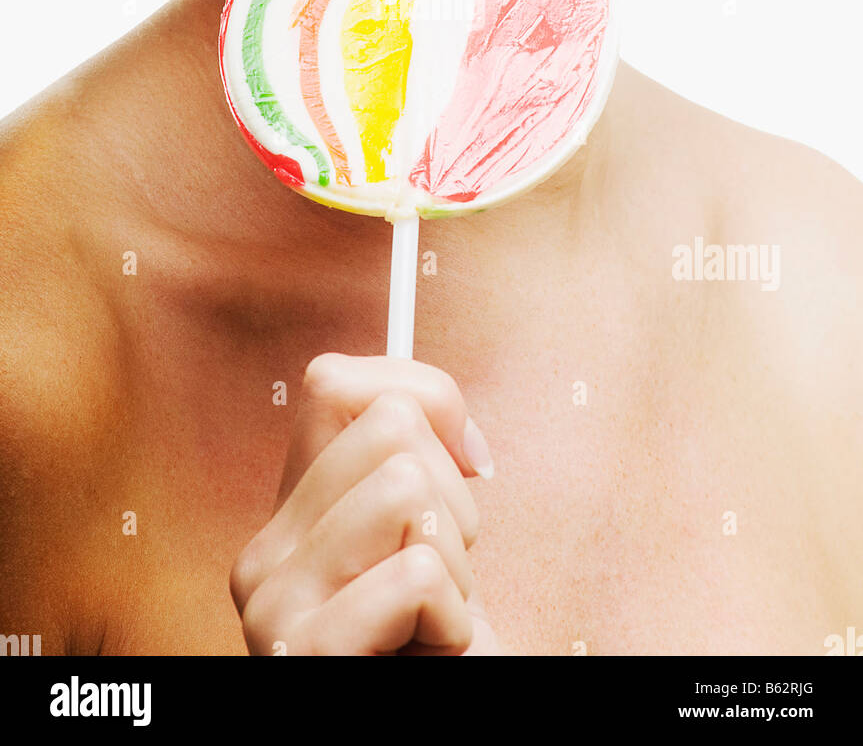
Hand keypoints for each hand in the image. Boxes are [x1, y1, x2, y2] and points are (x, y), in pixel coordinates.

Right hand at [230, 353, 497, 655]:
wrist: (426, 721)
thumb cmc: (431, 651)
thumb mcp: (421, 541)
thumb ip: (409, 468)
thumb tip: (439, 412)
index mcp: (291, 513)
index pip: (334, 381)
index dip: (426, 397)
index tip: (469, 460)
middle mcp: (263, 551)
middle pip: (391, 429)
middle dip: (453, 499)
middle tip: (439, 579)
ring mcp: (272, 604)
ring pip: (408, 492)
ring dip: (456, 565)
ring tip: (431, 622)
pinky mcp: (302, 655)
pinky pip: (417, 576)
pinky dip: (454, 621)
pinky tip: (426, 658)